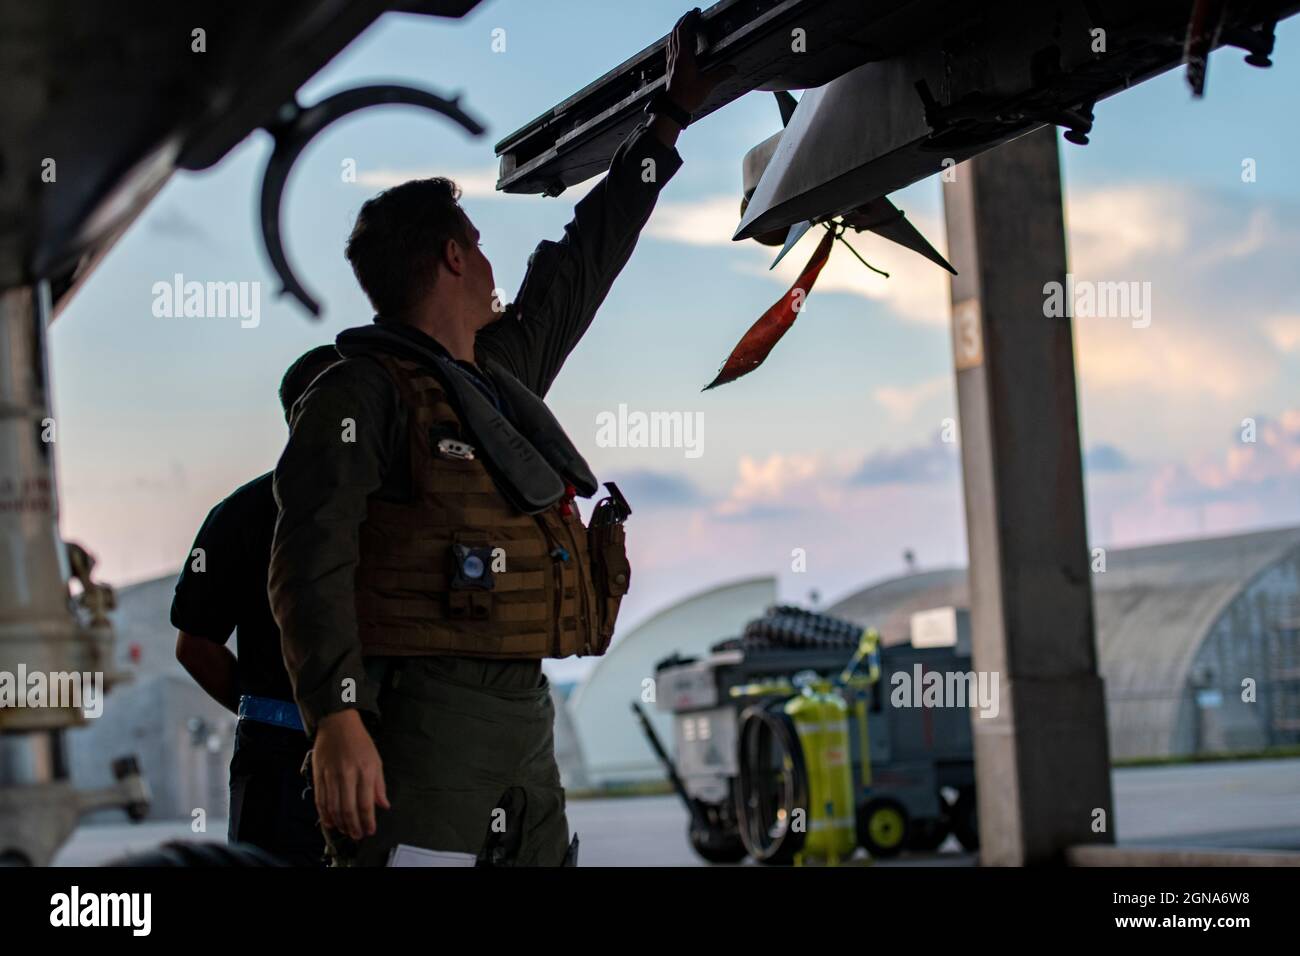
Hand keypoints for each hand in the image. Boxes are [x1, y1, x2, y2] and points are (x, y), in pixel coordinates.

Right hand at [312, 708, 389, 839]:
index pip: (366, 803)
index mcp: (365, 770)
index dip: (368, 821)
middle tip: (357, 835)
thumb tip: (383, 805)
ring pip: (333, 807)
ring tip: (346, 831)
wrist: (338, 723)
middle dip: (354, 826)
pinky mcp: (318, 775)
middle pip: (348, 808)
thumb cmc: (359, 741)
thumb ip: (379, 785)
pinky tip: (330, 822)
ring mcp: (331, 775)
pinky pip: (320, 799)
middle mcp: (347, 774)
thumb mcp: (376, 760)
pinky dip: (324, 814)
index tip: (370, 830)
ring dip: (340, 823)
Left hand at [664, 8, 733, 114]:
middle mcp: (675, 56)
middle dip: (684, 20)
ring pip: (671, 39)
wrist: (674, 108)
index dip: (689, 19)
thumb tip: (733, 68)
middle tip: (692, 14)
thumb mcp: (707, 84)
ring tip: (685, 23)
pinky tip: (677, 42)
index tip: (696, 12)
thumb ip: (721, 74)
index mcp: (684, 56)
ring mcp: (671, 61)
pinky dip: (674, 39)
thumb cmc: (687, 96)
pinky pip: (670, 48)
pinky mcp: (670, 67)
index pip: (683, 30)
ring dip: (677, 28)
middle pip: (676, 31)